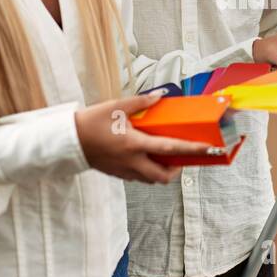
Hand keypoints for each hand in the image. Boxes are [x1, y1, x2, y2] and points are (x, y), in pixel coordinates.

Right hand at [75, 92, 211, 183]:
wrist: (68, 140)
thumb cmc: (91, 122)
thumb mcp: (116, 107)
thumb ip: (141, 102)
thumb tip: (159, 96)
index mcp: (134, 144)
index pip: (170, 149)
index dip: (192, 149)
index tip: (208, 149)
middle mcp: (132, 162)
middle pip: (163, 176)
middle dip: (176, 170)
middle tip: (180, 157)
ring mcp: (124, 171)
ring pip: (151, 180)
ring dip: (162, 171)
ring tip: (163, 156)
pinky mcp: (117, 174)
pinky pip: (139, 178)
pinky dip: (147, 170)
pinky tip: (144, 156)